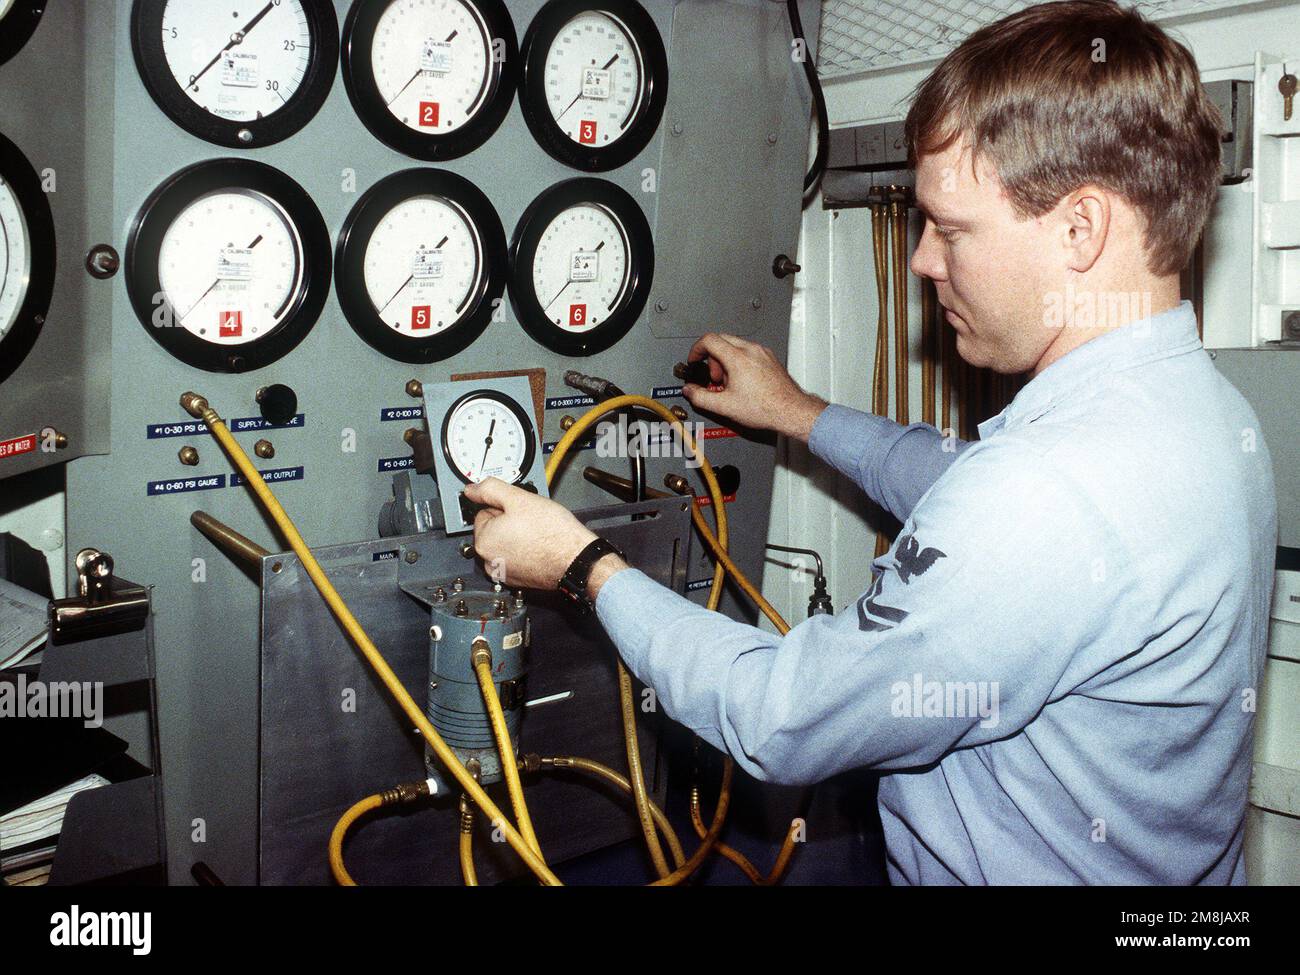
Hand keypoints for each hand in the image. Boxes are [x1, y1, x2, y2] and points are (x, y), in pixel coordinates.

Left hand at [466, 477, 626, 596]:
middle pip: (493, 530)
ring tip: (537, 533)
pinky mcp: (518, 580)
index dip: (504, 507)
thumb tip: (472, 489)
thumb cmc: (553, 533)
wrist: (576, 559)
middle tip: (531, 520)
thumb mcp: (519, 498)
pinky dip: (524, 552)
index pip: (484, 512)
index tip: (520, 509)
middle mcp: (488, 561)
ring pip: (504, 544)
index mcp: (483, 541)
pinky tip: (539, 546)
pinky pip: (515, 558)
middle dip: (509, 522)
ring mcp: (503, 573)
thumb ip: (490, 489)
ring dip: (516, 537)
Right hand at [682, 333, 826, 441]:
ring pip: (736, 346)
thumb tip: (689, 390)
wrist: (790, 410)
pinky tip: (743, 381)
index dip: (696, 349)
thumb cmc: (765, 408)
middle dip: (712, 358)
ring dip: (726, 360)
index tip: (694, 360)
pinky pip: (748, 352)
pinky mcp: (770, 358)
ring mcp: (762, 353)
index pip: (709, 340)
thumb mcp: (725, 406)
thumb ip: (701, 397)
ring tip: (729, 382)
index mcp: (738, 358)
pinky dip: (739, 362)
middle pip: (721, 340)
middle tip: (714, 377)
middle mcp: (751, 350)